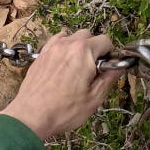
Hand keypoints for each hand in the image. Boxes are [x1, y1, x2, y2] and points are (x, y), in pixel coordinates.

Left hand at [0, 29, 121, 140]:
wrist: (32, 114)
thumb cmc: (64, 109)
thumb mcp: (94, 97)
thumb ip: (108, 78)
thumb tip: (118, 66)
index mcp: (82, 52)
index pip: (105, 40)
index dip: (110, 54)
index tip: (108, 68)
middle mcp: (66, 44)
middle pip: (87, 35)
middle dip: (95, 48)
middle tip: (95, 69)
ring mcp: (51, 48)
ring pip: (70, 37)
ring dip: (78, 47)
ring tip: (79, 68)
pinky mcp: (40, 54)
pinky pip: (56, 42)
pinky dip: (63, 48)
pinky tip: (64, 65)